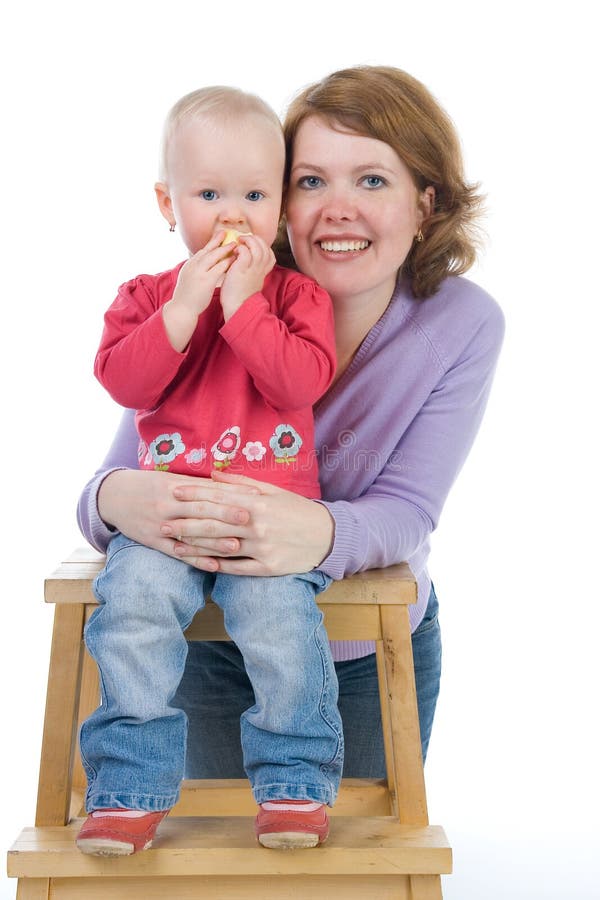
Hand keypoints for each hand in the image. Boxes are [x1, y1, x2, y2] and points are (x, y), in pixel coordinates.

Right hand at [97, 469, 259, 568]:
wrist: (113, 496)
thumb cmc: (149, 485)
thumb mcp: (171, 478)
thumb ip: (199, 484)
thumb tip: (229, 485)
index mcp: (177, 486)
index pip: (209, 490)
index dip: (232, 493)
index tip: (255, 496)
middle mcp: (169, 505)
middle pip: (202, 511)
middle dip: (226, 516)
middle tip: (250, 520)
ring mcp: (161, 525)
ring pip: (192, 535)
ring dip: (214, 542)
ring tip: (236, 546)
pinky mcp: (154, 542)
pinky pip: (177, 553)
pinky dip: (196, 560)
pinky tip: (213, 566)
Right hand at [163, 231, 232, 350]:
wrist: (181, 308)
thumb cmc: (187, 296)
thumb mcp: (190, 278)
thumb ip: (198, 270)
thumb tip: (206, 265)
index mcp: (190, 264)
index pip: (202, 250)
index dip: (212, 242)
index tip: (220, 235)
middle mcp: (193, 265)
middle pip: (207, 249)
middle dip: (218, 240)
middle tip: (227, 233)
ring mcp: (199, 272)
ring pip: (213, 256)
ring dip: (224, 249)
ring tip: (235, 245)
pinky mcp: (205, 281)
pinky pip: (218, 268)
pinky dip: (226, 263)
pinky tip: (234, 260)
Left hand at [167, 471, 335, 575]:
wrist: (327, 535)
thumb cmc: (298, 509)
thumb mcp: (273, 490)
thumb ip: (242, 483)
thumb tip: (213, 474)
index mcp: (257, 503)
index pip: (218, 497)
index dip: (194, 494)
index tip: (173, 492)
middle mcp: (257, 525)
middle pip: (213, 523)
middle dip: (185, 522)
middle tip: (162, 522)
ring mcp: (261, 548)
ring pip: (221, 547)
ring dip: (194, 546)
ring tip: (173, 544)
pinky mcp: (267, 567)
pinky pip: (237, 568)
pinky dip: (218, 566)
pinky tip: (200, 564)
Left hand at [219, 234, 275, 320]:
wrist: (237, 307)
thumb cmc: (240, 296)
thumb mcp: (250, 282)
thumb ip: (250, 271)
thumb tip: (241, 259)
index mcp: (263, 272)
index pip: (270, 254)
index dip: (262, 246)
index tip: (251, 246)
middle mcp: (260, 269)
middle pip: (265, 247)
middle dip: (255, 239)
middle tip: (243, 240)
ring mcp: (253, 268)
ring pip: (257, 246)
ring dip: (248, 240)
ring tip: (239, 242)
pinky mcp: (242, 269)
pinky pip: (245, 252)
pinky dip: (240, 248)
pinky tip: (234, 252)